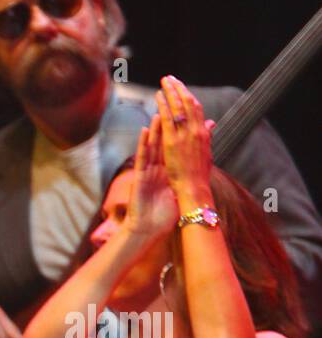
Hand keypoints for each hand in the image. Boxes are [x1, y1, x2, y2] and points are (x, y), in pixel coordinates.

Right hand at [123, 113, 179, 241]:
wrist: (148, 229)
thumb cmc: (162, 215)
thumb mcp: (177, 194)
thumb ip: (186, 179)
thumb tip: (196, 172)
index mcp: (167, 172)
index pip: (174, 148)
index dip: (179, 132)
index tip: (186, 116)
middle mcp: (157, 169)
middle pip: (163, 143)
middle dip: (167, 125)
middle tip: (172, 108)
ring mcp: (147, 172)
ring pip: (152, 147)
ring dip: (156, 129)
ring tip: (160, 110)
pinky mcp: (140, 177)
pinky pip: (142, 158)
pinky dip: (143, 144)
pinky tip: (145, 131)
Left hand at [155, 75, 214, 205]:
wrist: (194, 190)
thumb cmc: (199, 177)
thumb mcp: (206, 153)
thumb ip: (207, 137)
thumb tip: (211, 124)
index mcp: (204, 134)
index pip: (196, 109)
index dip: (188, 97)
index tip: (181, 88)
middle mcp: (196, 131)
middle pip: (188, 103)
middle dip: (179, 89)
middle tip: (170, 78)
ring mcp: (185, 136)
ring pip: (179, 107)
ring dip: (171, 92)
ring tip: (163, 82)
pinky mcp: (173, 142)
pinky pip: (168, 119)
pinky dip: (164, 106)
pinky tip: (158, 97)